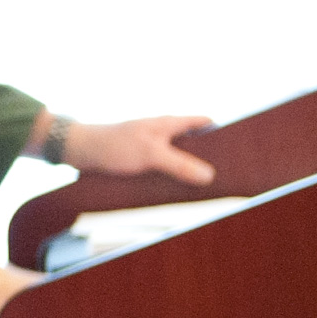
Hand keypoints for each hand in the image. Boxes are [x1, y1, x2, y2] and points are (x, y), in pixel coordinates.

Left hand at [56, 113, 215, 186]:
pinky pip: (164, 170)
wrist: (77, 150)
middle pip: (195, 144)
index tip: (239, 149)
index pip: (203, 122)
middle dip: (209, 158)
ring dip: (189, 172)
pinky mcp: (141, 161)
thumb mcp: (150, 154)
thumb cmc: (112, 145)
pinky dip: (173, 179)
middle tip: (227, 177)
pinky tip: (180, 195)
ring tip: (208, 191)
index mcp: (169, 123)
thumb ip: (179, 164)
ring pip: (179, 159)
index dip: (222, 132)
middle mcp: (163, 133)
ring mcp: (152, 147)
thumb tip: (209, 176)